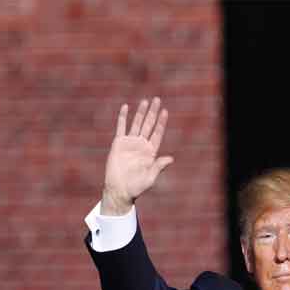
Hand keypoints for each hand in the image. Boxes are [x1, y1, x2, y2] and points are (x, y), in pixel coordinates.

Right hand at [101, 97, 173, 214]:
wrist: (119, 189)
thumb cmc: (136, 187)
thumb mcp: (150, 178)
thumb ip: (158, 166)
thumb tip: (170, 158)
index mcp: (150, 152)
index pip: (157, 134)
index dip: (161, 123)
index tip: (165, 111)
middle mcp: (141, 145)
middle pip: (148, 125)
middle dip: (153, 113)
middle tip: (157, 99)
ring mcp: (130, 143)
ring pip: (136, 124)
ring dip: (141, 112)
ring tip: (145, 101)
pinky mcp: (119, 143)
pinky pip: (121, 127)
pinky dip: (123, 117)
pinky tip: (126, 107)